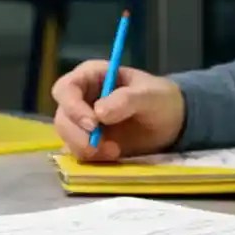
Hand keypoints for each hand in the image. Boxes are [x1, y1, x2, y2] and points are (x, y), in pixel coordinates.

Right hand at [51, 60, 185, 161]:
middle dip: (78, 135)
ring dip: (86, 148)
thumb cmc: (159, 99)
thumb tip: (99, 113)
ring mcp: (82, 121)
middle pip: (62, 117)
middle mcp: (81, 98)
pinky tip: (114, 155)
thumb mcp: (149, 95)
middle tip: (100, 146)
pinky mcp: (88, 141)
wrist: (171, 122)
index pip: (66, 89)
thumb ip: (126, 99)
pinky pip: (78, 152)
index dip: (73, 107)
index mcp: (91, 76)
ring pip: (67, 138)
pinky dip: (92, 158)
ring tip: (115, 151)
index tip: (93, 124)